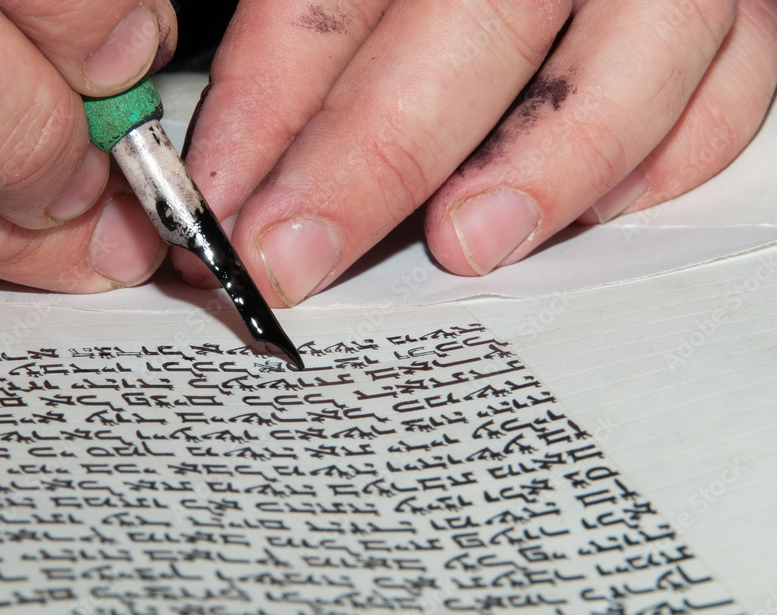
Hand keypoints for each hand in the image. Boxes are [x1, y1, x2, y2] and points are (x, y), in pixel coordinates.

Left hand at [177, 0, 776, 305]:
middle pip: (472, 28)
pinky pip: (730, 90)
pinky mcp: (738, 12)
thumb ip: (292, 33)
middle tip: (292, 260)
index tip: (219, 209)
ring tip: (461, 247)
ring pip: (635, 59)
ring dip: (543, 168)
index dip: (267, 109)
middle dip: (370, 160)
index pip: (330, 0)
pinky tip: (580, 214)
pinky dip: (661, 161)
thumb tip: (227, 167)